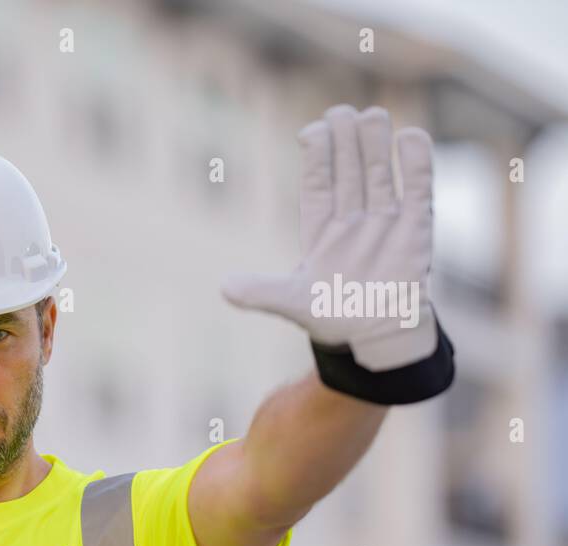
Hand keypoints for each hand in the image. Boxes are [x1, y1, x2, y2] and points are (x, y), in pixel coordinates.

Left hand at [221, 105, 453, 401]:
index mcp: (320, 231)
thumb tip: (224, 288)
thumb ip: (261, 292)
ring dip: (375, 145)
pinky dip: (415, 165)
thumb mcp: (291, 303)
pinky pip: (417, 190)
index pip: (317, 185)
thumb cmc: (333, 316)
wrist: (375, 337)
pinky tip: (410, 137)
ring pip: (379, 174)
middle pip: (349, 171)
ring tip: (371, 115)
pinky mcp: (416, 229)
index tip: (310, 132)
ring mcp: (385, 221)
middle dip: (346, 141)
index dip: (316, 157)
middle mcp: (352, 219)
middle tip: (341, 112)